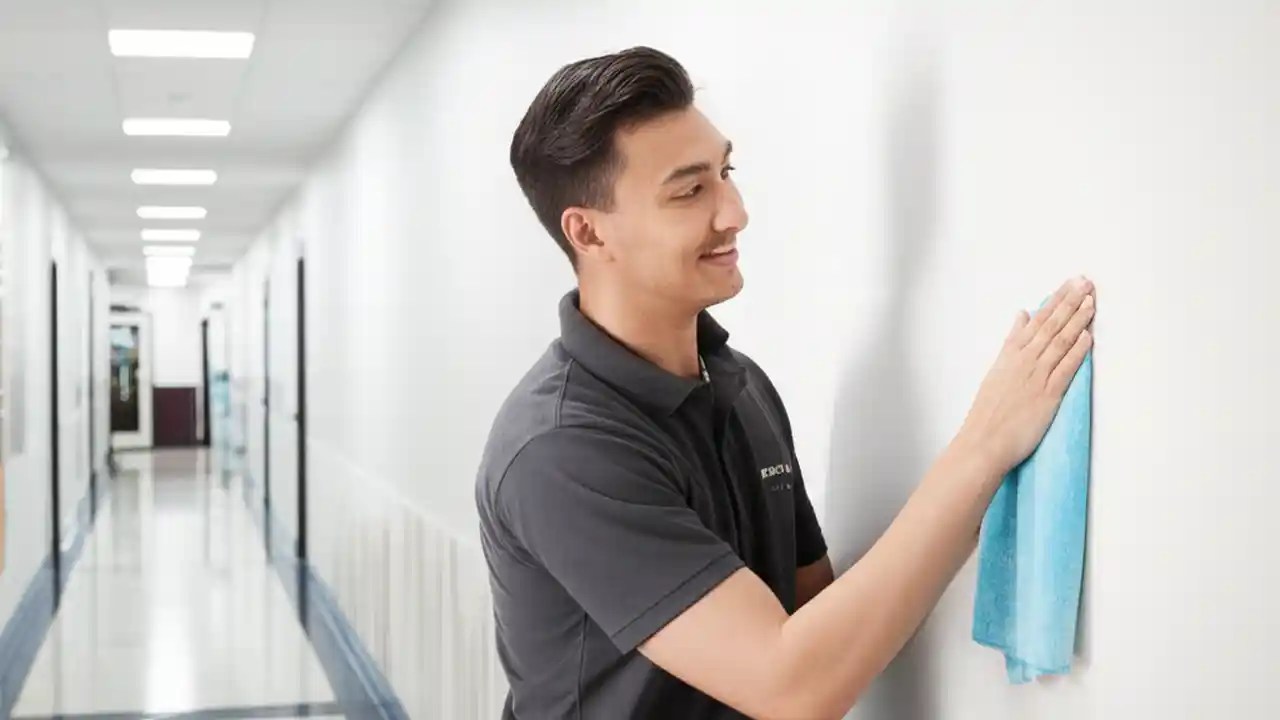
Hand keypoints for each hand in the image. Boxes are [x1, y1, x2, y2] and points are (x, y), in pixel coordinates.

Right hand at [959, 275, 1094, 476]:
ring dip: (1076, 320)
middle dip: (1069, 301)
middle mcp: (1024, 361)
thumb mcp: (997, 369)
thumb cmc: (988, 412)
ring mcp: (1036, 377)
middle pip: (1050, 325)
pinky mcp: (1047, 395)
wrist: (983, 441)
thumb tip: (1021, 316)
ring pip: (1059, 342)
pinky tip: (1088, 336)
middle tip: (1085, 281)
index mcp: (1011, 355)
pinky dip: (1077, 351)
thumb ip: (1012, 342)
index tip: (1069, 284)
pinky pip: (1065, 368)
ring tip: (1091, 301)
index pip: (1037, 320)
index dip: (1055, 301)